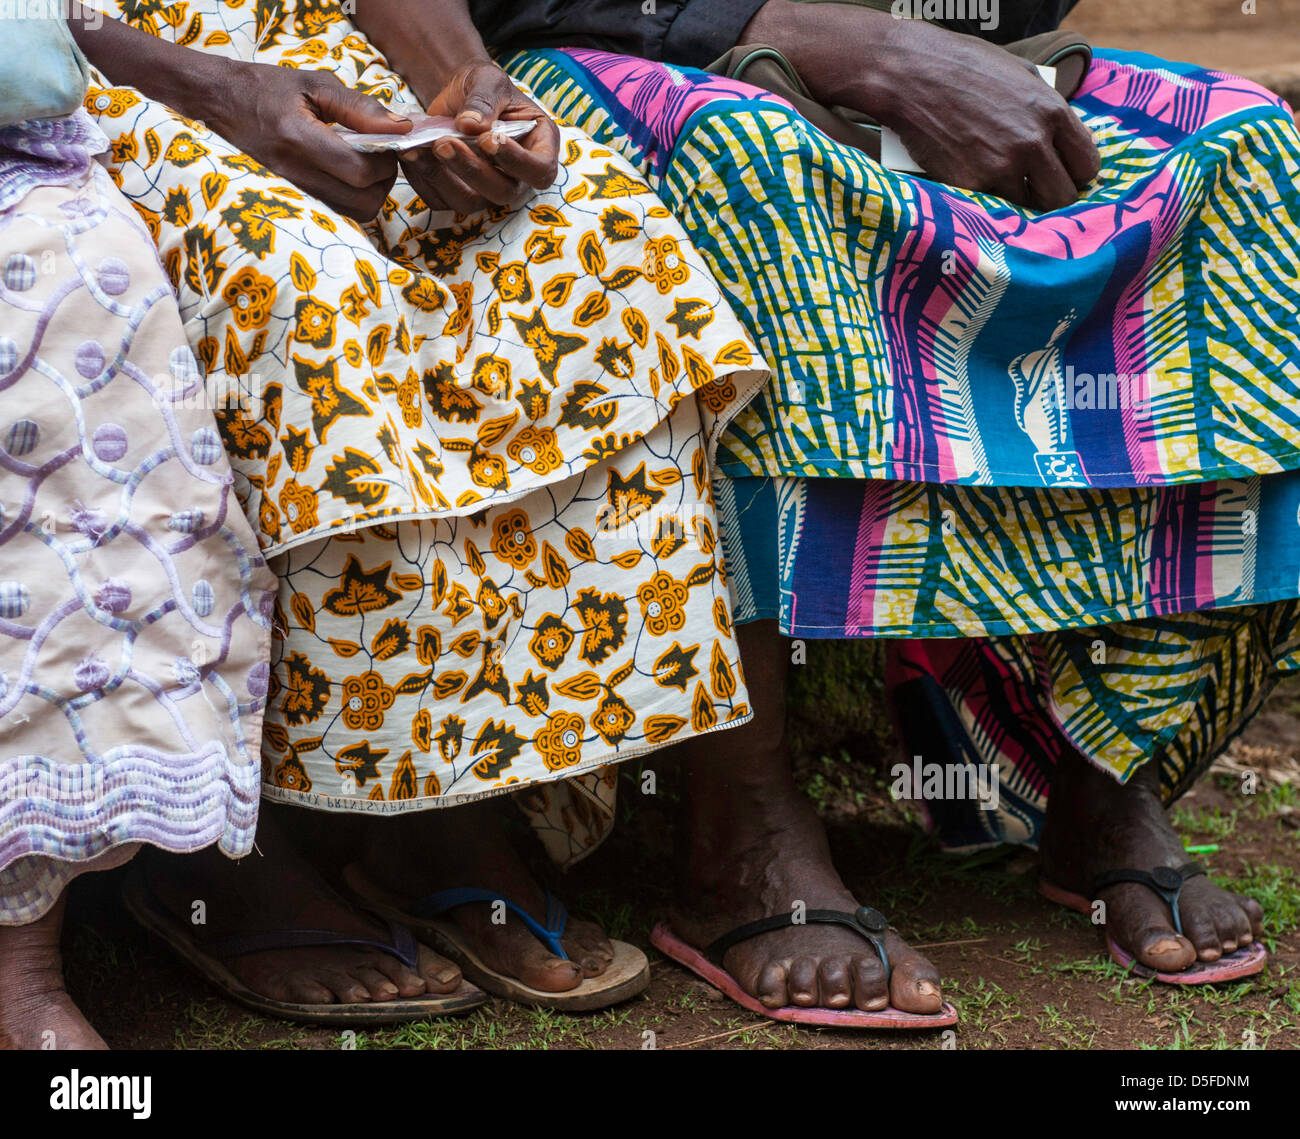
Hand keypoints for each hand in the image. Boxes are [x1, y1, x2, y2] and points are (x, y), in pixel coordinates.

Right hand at [208, 61, 409, 220]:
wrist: (218, 102)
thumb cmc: (267, 88)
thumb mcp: (314, 85)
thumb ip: (360, 107)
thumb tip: (403, 127)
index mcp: (299, 138)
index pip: (360, 171)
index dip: (385, 161)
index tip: (388, 143)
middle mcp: (293, 172)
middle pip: (363, 201)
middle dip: (383, 182)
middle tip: (381, 158)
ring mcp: (290, 191)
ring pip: (353, 214)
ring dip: (370, 194)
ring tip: (365, 166)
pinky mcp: (290, 201)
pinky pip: (336, 213)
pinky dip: (351, 199)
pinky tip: (346, 176)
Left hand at [398, 61, 559, 214]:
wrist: (459, 96)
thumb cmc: (483, 87)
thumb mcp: (488, 80)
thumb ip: (484, 100)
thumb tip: (471, 125)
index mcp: (538, 148)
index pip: (540, 171)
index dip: (517, 162)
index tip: (489, 139)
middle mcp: (517, 177)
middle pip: (502, 192)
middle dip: (472, 170)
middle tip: (443, 142)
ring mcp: (487, 191)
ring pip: (469, 202)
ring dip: (441, 178)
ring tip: (417, 148)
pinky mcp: (458, 194)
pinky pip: (440, 200)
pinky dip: (421, 180)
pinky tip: (409, 154)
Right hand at [746, 0, 1100, 209]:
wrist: (910, 75)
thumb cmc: (961, 66)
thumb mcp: (1018, 74)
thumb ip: (1043, 106)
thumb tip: (1057, 135)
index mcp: (1051, 111)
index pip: (1085, 163)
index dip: (1077, 177)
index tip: (1065, 180)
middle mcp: (1032, 142)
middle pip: (1061, 196)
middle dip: (1051, 199)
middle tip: (1036, 198)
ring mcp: (1000, 168)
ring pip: (1024, 209)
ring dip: (1015, 206)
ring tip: (1001, 197)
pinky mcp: (968, 185)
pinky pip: (988, 208)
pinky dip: (985, 206)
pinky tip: (977, 194)